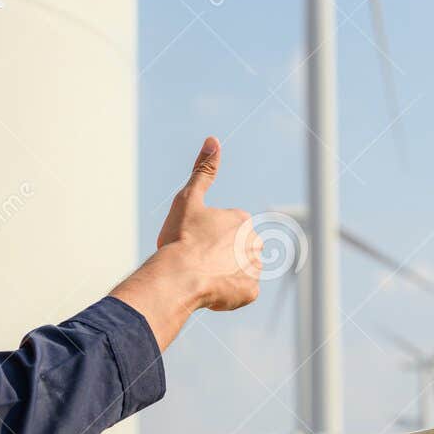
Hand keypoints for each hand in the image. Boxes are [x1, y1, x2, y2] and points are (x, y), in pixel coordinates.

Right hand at [109, 138, 259, 349]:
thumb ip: (203, 170)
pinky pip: (241, 292)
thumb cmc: (181, 238)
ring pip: (240, 271)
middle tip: (197, 261)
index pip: (228, 227)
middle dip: (221, 255)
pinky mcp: (250, 292)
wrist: (179, 277)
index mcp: (241, 220)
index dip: (208, 235)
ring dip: (226, 274)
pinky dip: (228, 293)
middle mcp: (255, 242)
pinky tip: (211, 289)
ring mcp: (254, 269)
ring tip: (203, 276)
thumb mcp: (188, 198)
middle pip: (238, 249)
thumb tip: (213, 140)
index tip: (193, 241)